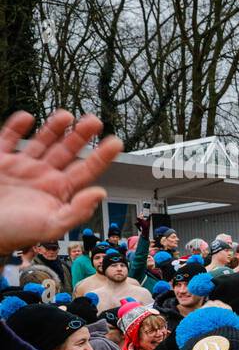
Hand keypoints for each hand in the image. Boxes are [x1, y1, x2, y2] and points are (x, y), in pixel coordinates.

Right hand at [0, 110, 122, 253]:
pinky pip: (8, 138)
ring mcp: (22, 166)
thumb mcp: (50, 226)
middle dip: (82, 135)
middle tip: (95, 121)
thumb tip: (100, 193)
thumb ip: (78, 211)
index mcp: (59, 191)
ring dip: (55, 127)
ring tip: (67, 115)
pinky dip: (17, 126)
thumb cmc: (14, 234)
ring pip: (43, 141)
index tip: (116, 142)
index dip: (102, 155)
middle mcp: (43, 176)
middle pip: (68, 150)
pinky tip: (27, 117)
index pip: (87, 169)